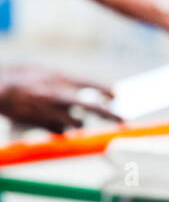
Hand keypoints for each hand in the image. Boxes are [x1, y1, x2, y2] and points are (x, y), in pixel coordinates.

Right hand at [0, 66, 114, 132]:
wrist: (0, 88)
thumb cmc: (21, 76)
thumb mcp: (46, 71)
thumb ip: (64, 80)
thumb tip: (83, 88)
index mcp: (61, 77)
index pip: (91, 83)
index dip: (106, 90)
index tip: (117, 95)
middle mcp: (59, 94)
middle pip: (92, 106)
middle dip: (110, 114)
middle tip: (124, 121)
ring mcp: (51, 111)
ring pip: (77, 122)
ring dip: (79, 121)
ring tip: (75, 117)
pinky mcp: (42, 124)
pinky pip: (60, 131)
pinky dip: (62, 128)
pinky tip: (54, 121)